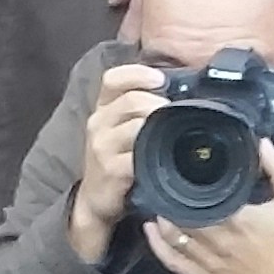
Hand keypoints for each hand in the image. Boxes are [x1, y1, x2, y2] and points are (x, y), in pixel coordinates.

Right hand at [64, 55, 163, 258]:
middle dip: (159, 103)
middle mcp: (98, 123)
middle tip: (177, 111)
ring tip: (175, 131)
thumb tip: (176, 92)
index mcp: (102, 108)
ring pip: (136, 125)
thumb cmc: (114, 160)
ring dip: (160, 125)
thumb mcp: (118, 129)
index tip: (161, 78)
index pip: (113, 78)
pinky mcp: (111, 169)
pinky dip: (155, 151)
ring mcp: (102, 147)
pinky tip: (165, 153)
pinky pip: (137, 154)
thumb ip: (138, 108)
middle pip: (132, 100)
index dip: (138, 74)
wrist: (96, 199)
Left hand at [141, 134, 273, 273]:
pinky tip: (150, 231)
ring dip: (161, 220)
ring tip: (156, 201)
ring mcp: (208, 262)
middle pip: (180, 217)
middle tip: (162, 181)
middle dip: (168, 200)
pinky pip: (174, 262)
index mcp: (237, 220)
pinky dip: (158, 246)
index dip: (184, 183)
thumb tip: (263, 143)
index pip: (200, 199)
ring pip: (173, 238)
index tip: (178, 167)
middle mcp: (218, 241)